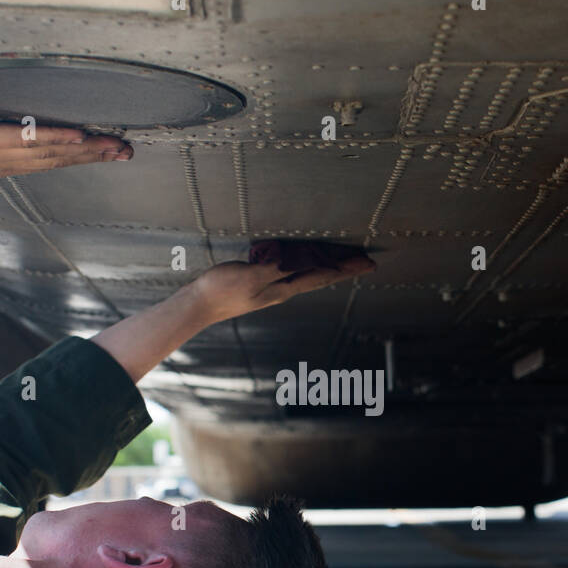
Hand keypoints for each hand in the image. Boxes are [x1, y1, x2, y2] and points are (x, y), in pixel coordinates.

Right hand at [184, 255, 376, 324]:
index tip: (367, 263)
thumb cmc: (221, 290)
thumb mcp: (249, 275)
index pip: (322, 275)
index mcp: (284, 287)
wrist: (199, 305)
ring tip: (346, 263)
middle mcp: (283, 289)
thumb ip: (274, 268)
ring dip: (329, 267)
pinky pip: (294, 271)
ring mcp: (273, 287)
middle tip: (367, 262)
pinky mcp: (262, 282)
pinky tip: (308, 264)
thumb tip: (298, 261)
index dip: (345, 268)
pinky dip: (309, 265)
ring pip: (310, 274)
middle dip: (345, 268)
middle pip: (321, 276)